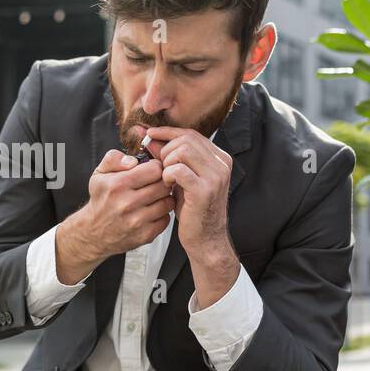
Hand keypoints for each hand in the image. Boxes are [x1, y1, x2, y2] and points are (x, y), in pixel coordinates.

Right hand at [55, 148, 174, 283]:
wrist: (93, 233)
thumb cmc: (100, 201)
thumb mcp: (99, 174)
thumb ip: (113, 159)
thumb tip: (133, 161)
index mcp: (117, 185)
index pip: (154, 170)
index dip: (155, 168)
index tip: (151, 171)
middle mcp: (127, 204)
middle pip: (164, 186)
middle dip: (162, 182)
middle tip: (154, 185)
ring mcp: (137, 221)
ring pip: (168, 202)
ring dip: (163, 199)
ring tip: (153, 198)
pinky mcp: (144, 235)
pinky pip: (166, 219)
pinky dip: (161, 215)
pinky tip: (151, 212)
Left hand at [143, 126, 240, 305]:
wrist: (204, 238)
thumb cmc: (192, 209)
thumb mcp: (180, 178)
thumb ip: (167, 155)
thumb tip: (148, 135)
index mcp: (219, 158)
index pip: (190, 134)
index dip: (167, 132)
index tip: (149, 134)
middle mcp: (221, 164)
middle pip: (185, 139)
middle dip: (165, 151)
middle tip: (160, 169)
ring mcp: (216, 176)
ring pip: (182, 151)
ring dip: (166, 164)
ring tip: (166, 180)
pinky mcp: (205, 190)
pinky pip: (178, 170)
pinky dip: (167, 176)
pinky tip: (167, 187)